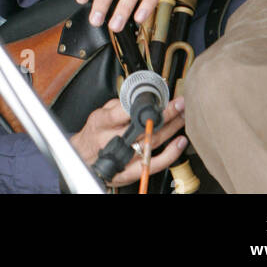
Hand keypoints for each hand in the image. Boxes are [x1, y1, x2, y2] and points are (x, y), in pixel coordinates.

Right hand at [70, 95, 186, 187]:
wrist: (83, 159)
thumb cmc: (93, 134)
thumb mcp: (99, 113)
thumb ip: (118, 104)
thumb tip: (139, 94)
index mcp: (101, 123)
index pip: (123, 111)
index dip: (143, 103)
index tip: (159, 93)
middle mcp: (112, 141)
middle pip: (143, 126)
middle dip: (165, 113)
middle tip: (180, 103)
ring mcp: (123, 158)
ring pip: (152, 142)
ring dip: (171, 128)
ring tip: (183, 116)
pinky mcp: (130, 173)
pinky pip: (154, 164)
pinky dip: (170, 154)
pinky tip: (180, 142)